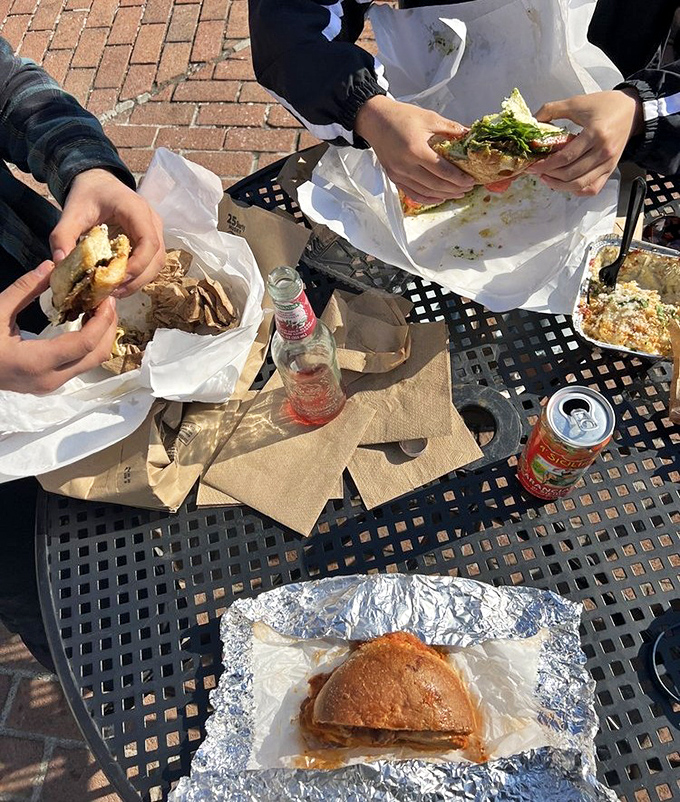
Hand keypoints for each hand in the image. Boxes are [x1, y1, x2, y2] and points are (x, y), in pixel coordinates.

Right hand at [0, 261, 117, 393]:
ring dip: (100, 335)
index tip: (107, 298)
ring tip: (97, 308)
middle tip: (106, 300)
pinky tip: (84, 322)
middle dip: (107, 327)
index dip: (102, 320)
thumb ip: (24, 290)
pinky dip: (89, 344)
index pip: (84, 344)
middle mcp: (50, 379)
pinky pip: (80, 364)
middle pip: (96, 355)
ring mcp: (51, 385)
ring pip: (91, 363)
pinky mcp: (50, 383)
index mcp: (36, 362)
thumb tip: (50, 266)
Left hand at [50, 168, 164, 295]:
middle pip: (157, 258)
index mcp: (136, 210)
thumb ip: (63, 235)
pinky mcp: (151, 240)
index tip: (116, 278)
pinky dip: (138, 276)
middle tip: (112, 291)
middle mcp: (152, 221)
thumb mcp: (71, 211)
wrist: (98, 182)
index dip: (138, 265)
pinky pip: (151, 263)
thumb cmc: (88, 194)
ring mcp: (155, 231)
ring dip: (139, 281)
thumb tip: (60, 262)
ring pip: (157, 264)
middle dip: (137, 279)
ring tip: (114, 290)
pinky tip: (119, 281)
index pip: (149, 242)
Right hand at [355, 95, 474, 203]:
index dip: (458, 178)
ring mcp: (399, 174)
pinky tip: (439, 197)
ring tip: (457, 194)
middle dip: (454, 189)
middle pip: (435, 185)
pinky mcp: (394, 178)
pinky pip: (413, 194)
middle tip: (468, 188)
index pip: (442, 170)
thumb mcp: (429, 118)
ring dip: (443, 195)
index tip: (471, 180)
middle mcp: (406, 166)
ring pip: (425, 192)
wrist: (375, 120)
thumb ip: (450, 128)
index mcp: (416, 150)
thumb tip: (469, 134)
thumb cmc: (401, 116)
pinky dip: (427, 199)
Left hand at [526, 89, 642, 195]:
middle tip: (536, 171)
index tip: (532, 166)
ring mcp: (609, 163)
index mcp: (595, 133)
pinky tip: (565, 184)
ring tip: (547, 178)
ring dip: (559, 185)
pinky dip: (576, 190)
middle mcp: (604, 151)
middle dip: (549, 175)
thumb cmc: (605, 105)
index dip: (545, 165)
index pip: (565, 157)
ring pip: (580, 185)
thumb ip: (552, 109)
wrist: (632, 110)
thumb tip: (532, 121)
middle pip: (571, 174)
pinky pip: (592, 189)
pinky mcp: (611, 170)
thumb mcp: (577, 102)